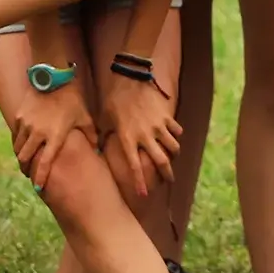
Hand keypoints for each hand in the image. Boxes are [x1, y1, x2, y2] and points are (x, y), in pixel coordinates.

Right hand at [10, 80, 97, 193]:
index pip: (44, 163)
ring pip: (18, 148)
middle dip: (26, 169)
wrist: (54, 75)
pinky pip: (16, 135)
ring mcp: (26, 124)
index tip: (38, 188)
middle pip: (25, 159)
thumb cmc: (72, 98)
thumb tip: (98, 150)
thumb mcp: (84, 117)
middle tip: (29, 175)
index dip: (39, 178)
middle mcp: (37, 132)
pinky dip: (18, 143)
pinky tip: (22, 146)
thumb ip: (91, 136)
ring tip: (25, 161)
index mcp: (54, 136)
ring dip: (21, 157)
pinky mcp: (20, 115)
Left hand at [99, 72, 181, 198]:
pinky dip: (177, 136)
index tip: (143, 194)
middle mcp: (145, 135)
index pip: (134, 166)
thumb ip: (102, 136)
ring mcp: (158, 126)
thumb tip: (96, 149)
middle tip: (169, 181)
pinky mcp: (166, 116)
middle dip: (167, 174)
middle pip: (161, 161)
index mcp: (128, 138)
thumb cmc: (114, 99)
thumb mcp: (104, 118)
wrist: (131, 78)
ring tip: (172, 159)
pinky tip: (175, 137)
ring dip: (174, 155)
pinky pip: (176, 130)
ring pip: (173, 147)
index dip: (139, 182)